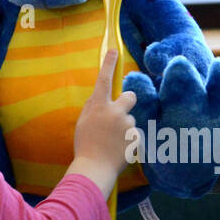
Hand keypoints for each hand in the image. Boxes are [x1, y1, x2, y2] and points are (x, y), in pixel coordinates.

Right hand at [69, 50, 136, 198]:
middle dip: (127, 102)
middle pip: (130, 96)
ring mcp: (126, 124)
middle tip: (118, 115)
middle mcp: (114, 111)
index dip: (108, 64)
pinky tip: (118, 150)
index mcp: (98, 106)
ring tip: (111, 143)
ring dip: (123, 128)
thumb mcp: (83, 122)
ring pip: (129, 120)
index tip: (114, 50)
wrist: (94, 168)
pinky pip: (133, 134)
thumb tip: (101, 97)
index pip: (104, 79)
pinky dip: (127, 141)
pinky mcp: (136, 137)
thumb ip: (93, 107)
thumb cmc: (85, 145)